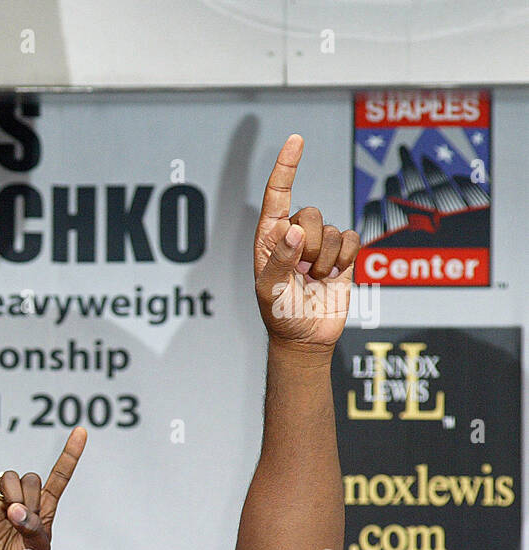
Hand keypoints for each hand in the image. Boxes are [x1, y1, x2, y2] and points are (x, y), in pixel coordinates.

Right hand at [0, 427, 86, 549]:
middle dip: (28, 497)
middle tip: (21, 520)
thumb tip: (14, 510)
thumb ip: (32, 528)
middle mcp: (25, 501)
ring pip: (10, 478)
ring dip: (11, 494)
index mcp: (45, 510)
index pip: (60, 476)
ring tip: (7, 516)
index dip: (70, 454)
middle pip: (31, 478)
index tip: (81, 431)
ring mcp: (4, 502)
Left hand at [253, 134, 360, 349]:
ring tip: (313, 280)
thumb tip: (294, 230)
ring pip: (333, 230)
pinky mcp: (342, 253)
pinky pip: (352, 239)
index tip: (296, 140)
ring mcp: (319, 243)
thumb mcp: (271, 290)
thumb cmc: (279, 313)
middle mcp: (293, 234)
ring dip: (326, 260)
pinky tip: (332, 275)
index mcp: (268, 238)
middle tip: (301, 272)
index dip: (286, 167)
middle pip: (311, 214)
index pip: (277, 195)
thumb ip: (281, 259)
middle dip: (310, 245)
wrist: (306, 336)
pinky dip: (346, 259)